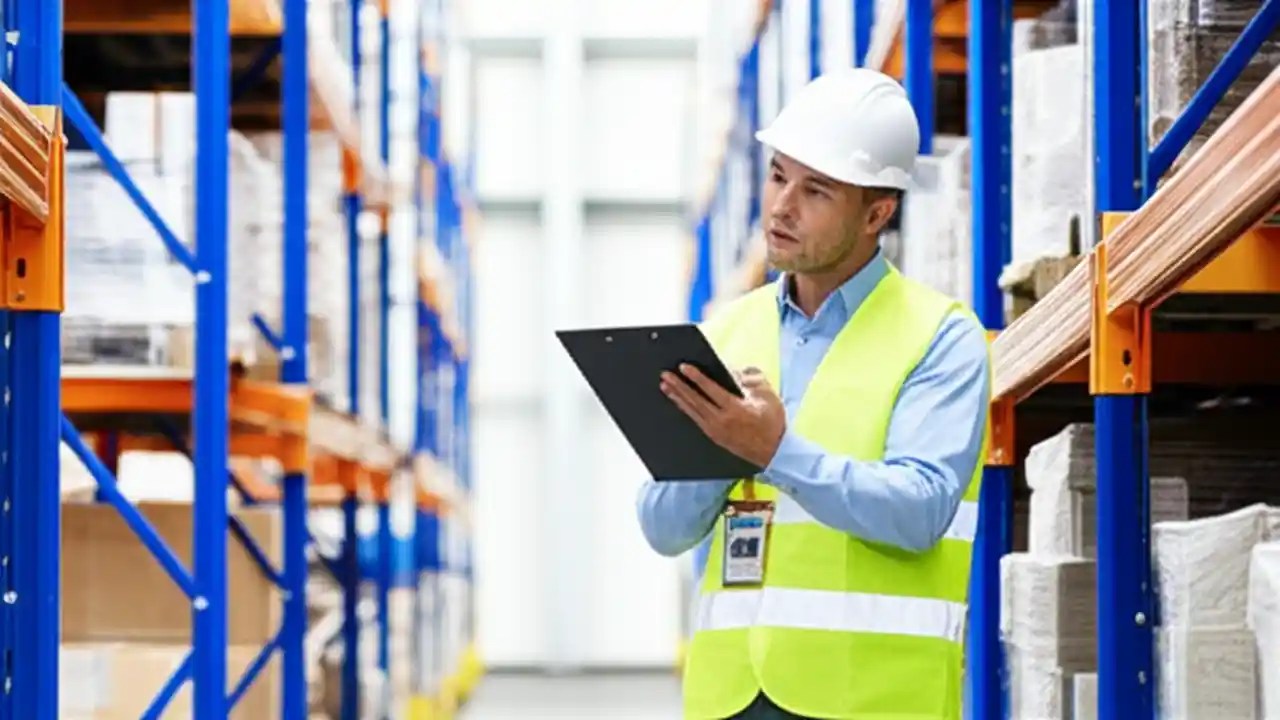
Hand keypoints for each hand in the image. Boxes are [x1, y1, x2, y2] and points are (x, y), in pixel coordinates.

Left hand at [660, 364, 785, 467]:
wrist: (774, 452)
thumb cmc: (772, 422)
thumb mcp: (768, 396)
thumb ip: (751, 379)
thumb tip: (733, 369)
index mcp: (735, 409)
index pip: (711, 389)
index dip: (696, 377)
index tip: (684, 367)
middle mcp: (721, 420)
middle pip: (695, 400)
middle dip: (679, 386)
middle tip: (665, 375)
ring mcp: (715, 430)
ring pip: (692, 411)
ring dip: (677, 397)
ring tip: (665, 386)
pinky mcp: (713, 436)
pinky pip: (695, 419)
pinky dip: (685, 409)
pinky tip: (678, 401)